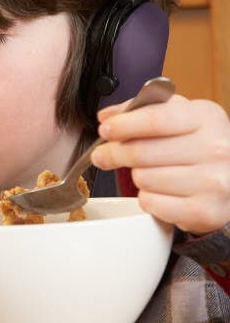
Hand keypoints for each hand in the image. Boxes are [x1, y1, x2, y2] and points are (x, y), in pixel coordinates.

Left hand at [91, 95, 229, 233]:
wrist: (229, 180)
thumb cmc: (198, 146)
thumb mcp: (179, 117)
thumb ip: (141, 110)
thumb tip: (108, 116)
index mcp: (206, 118)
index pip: (156, 119)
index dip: (124, 125)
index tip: (106, 130)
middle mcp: (216, 149)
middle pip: (142, 152)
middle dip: (115, 153)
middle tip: (104, 154)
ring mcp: (213, 182)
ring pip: (143, 179)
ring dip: (136, 176)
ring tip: (149, 172)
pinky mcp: (204, 211)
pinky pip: (150, 203)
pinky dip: (147, 197)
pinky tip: (160, 191)